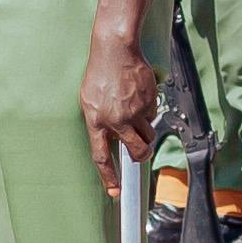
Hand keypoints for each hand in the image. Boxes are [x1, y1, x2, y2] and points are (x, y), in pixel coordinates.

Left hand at [80, 25, 160, 165]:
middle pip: (136, 151)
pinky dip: (148, 109)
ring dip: (145, 129)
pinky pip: (152, 115)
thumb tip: (112, 141)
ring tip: (134, 109)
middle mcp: (115, 120)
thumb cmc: (100, 73)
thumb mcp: (89, 100)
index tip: (114, 192)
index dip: (108, 177)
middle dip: (141, 156)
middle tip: (141, 154)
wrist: (115, 50)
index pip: (101, 156)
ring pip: (147, 135)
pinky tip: (138, 95)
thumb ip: (99, 122)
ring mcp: (133, 112)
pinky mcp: (148, 102)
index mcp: (95, 121)